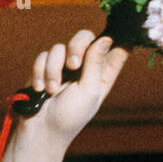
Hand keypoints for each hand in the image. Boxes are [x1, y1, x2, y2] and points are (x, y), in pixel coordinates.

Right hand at [26, 29, 129, 145]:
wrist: (39, 130)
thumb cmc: (70, 116)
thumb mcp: (89, 91)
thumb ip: (96, 63)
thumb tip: (106, 38)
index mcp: (102, 75)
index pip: (116, 51)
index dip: (121, 39)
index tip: (123, 32)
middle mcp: (84, 68)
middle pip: (85, 38)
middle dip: (76, 46)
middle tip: (72, 64)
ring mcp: (63, 67)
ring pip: (59, 48)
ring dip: (53, 69)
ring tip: (51, 90)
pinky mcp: (44, 68)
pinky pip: (42, 57)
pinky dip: (40, 72)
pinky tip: (39, 89)